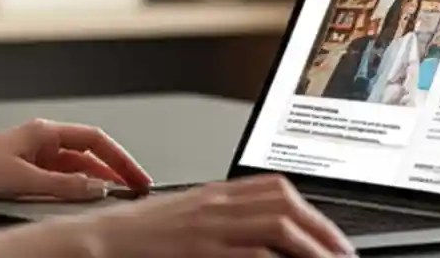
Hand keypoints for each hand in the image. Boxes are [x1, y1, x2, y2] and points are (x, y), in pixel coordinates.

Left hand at [0, 118, 152, 202]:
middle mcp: (43, 141)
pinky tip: (80, 203)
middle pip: (89, 155)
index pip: (96, 141)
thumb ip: (65, 186)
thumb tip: (99, 189)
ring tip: (113, 201)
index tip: (137, 178)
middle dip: (113, 173)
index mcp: (46, 132)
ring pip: (75, 170)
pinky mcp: (23, 173)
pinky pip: (58, 181)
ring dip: (94, 184)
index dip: (121, 159)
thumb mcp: (24, 180)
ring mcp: (33, 157)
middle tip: (134, 192)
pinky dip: (73, 191)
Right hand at [94, 174, 355, 257]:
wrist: (97, 241)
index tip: (331, 236)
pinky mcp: (197, 249)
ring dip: (311, 247)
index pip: (277, 188)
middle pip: (285, 204)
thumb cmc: (138, 237)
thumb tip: (261, 238)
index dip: (312, 211)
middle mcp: (216, 203)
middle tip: (342, 256)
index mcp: (215, 194)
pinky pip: (248, 252)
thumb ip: (222, 220)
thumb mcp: (186, 220)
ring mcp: (208, 226)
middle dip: (322, 230)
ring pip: (277, 225)